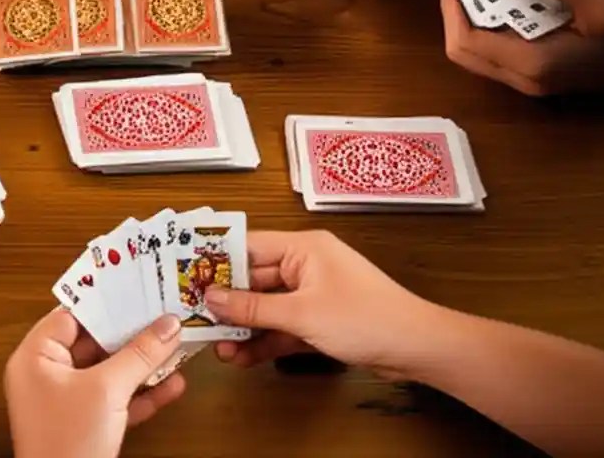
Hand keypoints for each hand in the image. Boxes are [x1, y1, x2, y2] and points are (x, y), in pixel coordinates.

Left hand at [4, 309, 185, 457]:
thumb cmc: (67, 444)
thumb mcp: (107, 390)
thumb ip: (139, 354)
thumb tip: (167, 325)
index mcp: (35, 359)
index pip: (70, 316)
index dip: (104, 302)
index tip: (136, 287)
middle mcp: (46, 377)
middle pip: (93, 343)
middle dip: (131, 333)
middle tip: (162, 313)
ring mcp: (67, 403)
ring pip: (109, 372)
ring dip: (142, 362)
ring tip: (174, 343)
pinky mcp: (87, 426)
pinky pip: (117, 400)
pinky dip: (142, 392)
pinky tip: (173, 383)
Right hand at [203, 231, 442, 377]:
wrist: (416, 348)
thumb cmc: (369, 318)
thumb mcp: (301, 313)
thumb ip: (253, 308)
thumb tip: (213, 298)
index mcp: (304, 248)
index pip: (248, 247)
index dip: (216, 262)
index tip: (187, 276)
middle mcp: (306, 266)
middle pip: (254, 281)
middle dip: (227, 304)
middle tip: (196, 319)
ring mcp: (313, 294)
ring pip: (266, 308)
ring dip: (243, 328)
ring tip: (219, 347)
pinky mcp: (320, 320)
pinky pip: (282, 326)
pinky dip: (265, 341)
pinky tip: (243, 356)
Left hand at [441, 0, 603, 95]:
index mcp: (532, 64)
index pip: (467, 43)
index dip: (451, 11)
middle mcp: (522, 79)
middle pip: (464, 53)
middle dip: (455, 16)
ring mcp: (527, 81)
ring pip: (478, 54)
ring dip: (471, 21)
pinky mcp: (534, 75)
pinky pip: (496, 52)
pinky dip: (490, 27)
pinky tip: (503, 0)